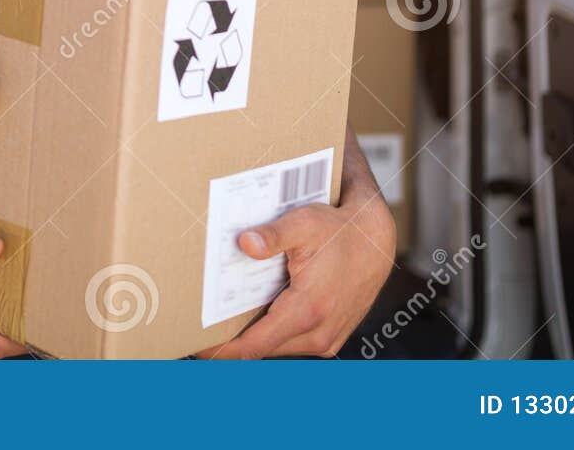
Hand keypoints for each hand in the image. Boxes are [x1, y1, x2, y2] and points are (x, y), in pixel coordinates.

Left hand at [197, 192, 395, 358]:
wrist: (378, 239)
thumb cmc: (342, 231)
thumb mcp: (305, 223)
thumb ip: (273, 235)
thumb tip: (245, 243)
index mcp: (307, 312)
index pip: (253, 347)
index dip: (221, 350)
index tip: (195, 344)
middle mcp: (318, 333)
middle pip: (261, 349)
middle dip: (232, 341)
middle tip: (200, 325)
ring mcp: (326, 339)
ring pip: (276, 347)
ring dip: (253, 336)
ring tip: (223, 318)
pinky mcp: (330, 336)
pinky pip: (291, 342)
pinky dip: (273, 332)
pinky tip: (257, 313)